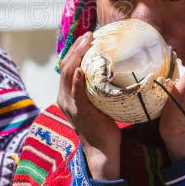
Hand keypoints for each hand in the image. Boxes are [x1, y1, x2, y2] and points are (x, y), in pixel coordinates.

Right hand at [57, 32, 121, 179]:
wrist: (103, 150)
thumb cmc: (106, 127)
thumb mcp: (101, 103)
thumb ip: (103, 88)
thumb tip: (120, 70)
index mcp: (67, 94)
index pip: (67, 66)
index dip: (74, 50)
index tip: (87, 37)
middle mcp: (64, 97)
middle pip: (65, 65)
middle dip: (75, 47)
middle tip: (88, 34)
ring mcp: (70, 104)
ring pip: (68, 74)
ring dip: (76, 56)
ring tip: (86, 42)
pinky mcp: (78, 111)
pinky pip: (75, 92)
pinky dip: (76, 79)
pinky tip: (81, 69)